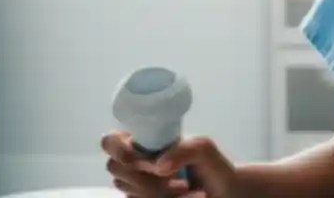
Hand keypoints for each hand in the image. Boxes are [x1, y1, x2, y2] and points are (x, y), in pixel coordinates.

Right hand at [101, 130, 237, 196]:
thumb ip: (184, 149)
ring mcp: (136, 189)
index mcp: (143, 143)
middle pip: (115, 168)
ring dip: (159, 190)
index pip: (110, 141)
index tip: (137, 157)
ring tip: (186, 186)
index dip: (117, 148)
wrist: (224, 192)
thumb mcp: (203, 148)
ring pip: (130, 191)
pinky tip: (191, 196)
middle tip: (170, 174)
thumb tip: (160, 166)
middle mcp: (134, 166)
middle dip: (143, 174)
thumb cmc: (210, 164)